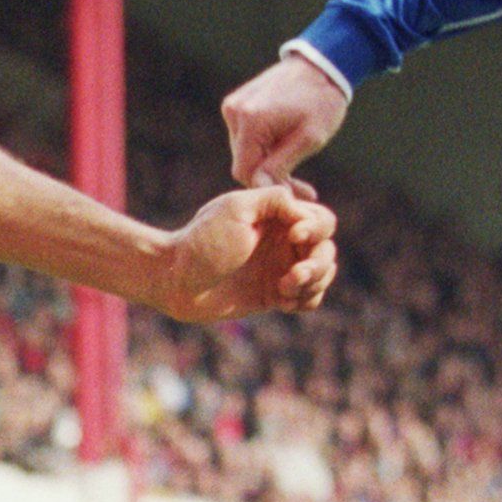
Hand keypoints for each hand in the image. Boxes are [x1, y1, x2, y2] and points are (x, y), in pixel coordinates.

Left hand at [149, 182, 335, 323]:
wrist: (175, 281)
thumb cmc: (202, 243)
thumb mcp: (236, 209)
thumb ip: (274, 200)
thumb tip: (304, 208)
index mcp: (276, 216)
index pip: (320, 220)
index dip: (315, 228)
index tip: (294, 236)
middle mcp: (282, 241)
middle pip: (326, 249)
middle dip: (317, 263)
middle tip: (292, 276)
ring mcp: (279, 268)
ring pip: (322, 275)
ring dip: (313, 284)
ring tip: (285, 289)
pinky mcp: (274, 295)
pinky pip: (309, 298)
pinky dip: (307, 300)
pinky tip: (283, 302)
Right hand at [220, 50, 349, 187]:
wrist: (321, 66)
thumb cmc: (321, 102)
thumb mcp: (308, 139)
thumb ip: (280, 166)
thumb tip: (260, 189)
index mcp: (250, 121)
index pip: (245, 173)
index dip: (268, 189)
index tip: (296, 195)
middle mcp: (234, 113)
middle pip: (244, 164)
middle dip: (270, 178)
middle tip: (303, 188)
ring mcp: (232, 107)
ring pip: (244, 153)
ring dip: (266, 163)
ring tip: (296, 164)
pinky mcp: (236, 104)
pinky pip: (245, 138)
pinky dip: (262, 147)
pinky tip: (284, 146)